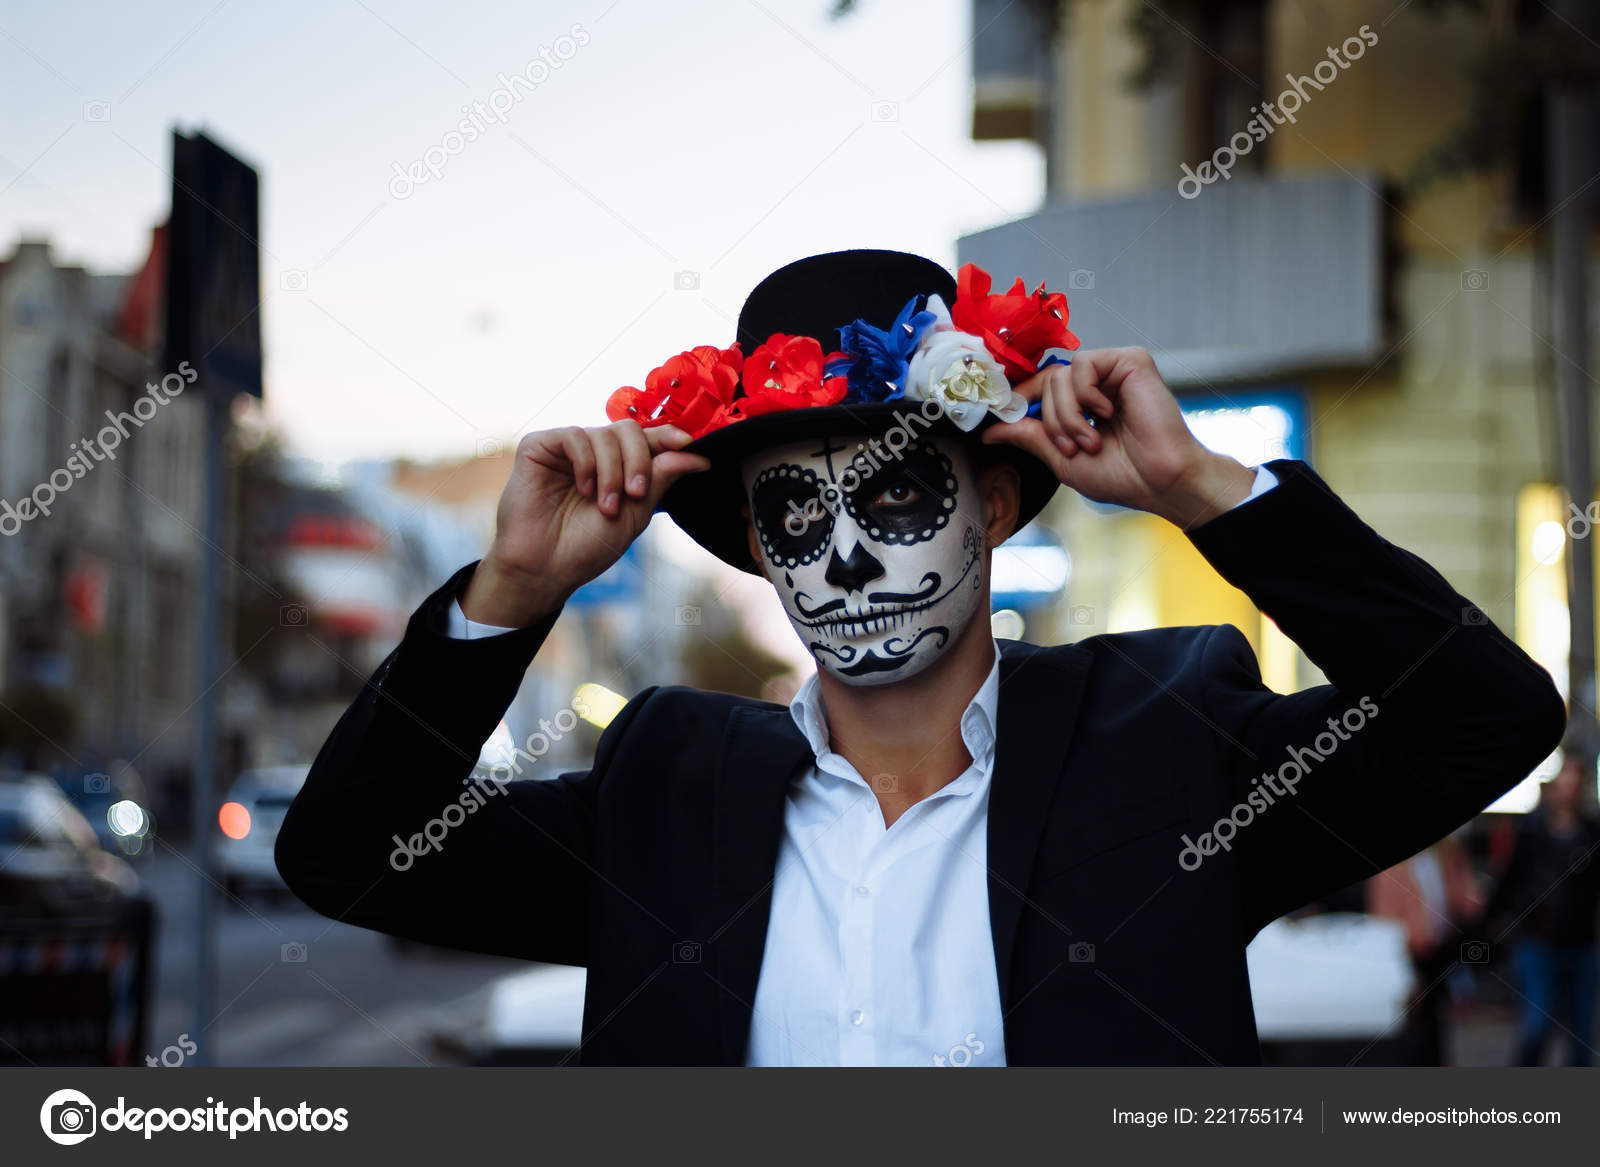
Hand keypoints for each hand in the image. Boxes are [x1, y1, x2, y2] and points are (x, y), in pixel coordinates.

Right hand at [461, 421, 708, 625]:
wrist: (545, 568)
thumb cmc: (587, 547)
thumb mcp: (635, 513)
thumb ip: (660, 479)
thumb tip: (696, 455)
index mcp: (617, 467)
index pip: (646, 440)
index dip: (668, 436)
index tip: (687, 443)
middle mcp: (593, 453)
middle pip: (629, 430)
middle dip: (639, 460)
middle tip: (636, 493)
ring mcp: (566, 449)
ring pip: (605, 435)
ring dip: (612, 473)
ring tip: (605, 507)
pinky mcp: (539, 447)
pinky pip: (574, 436)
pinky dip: (586, 463)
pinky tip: (584, 489)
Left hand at [981, 347, 1254, 527]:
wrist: (1160, 480)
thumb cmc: (1121, 475)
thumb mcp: (1061, 458)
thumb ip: (1028, 436)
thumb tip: (988, 432)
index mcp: (1083, 404)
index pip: (1040, 387)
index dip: (1019, 398)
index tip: (1004, 416)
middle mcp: (1098, 383)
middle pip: (1046, 381)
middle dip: (1051, 420)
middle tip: (1073, 447)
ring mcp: (1114, 369)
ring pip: (1060, 374)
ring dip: (1067, 414)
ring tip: (1092, 440)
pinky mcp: (1130, 360)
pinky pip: (1084, 364)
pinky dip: (1085, 394)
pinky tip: (1106, 414)